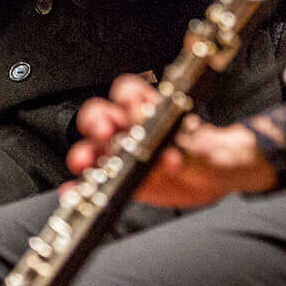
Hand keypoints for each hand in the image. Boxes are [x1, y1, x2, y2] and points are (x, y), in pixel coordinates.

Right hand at [64, 73, 276, 208]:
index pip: (129, 93)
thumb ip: (185, 152)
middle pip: (101, 114)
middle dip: (97, 122)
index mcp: (150, 109)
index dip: (128, 100)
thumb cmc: (207, 152)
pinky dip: (80, 187)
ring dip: (85, 153)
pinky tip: (73, 192)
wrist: (212, 175)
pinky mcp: (120, 180)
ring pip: (93, 147)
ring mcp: (121, 154)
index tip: (136, 114)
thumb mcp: (202, 150)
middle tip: (104, 134)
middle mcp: (130, 127)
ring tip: (85, 164)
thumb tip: (170, 155)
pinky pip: (95, 182)